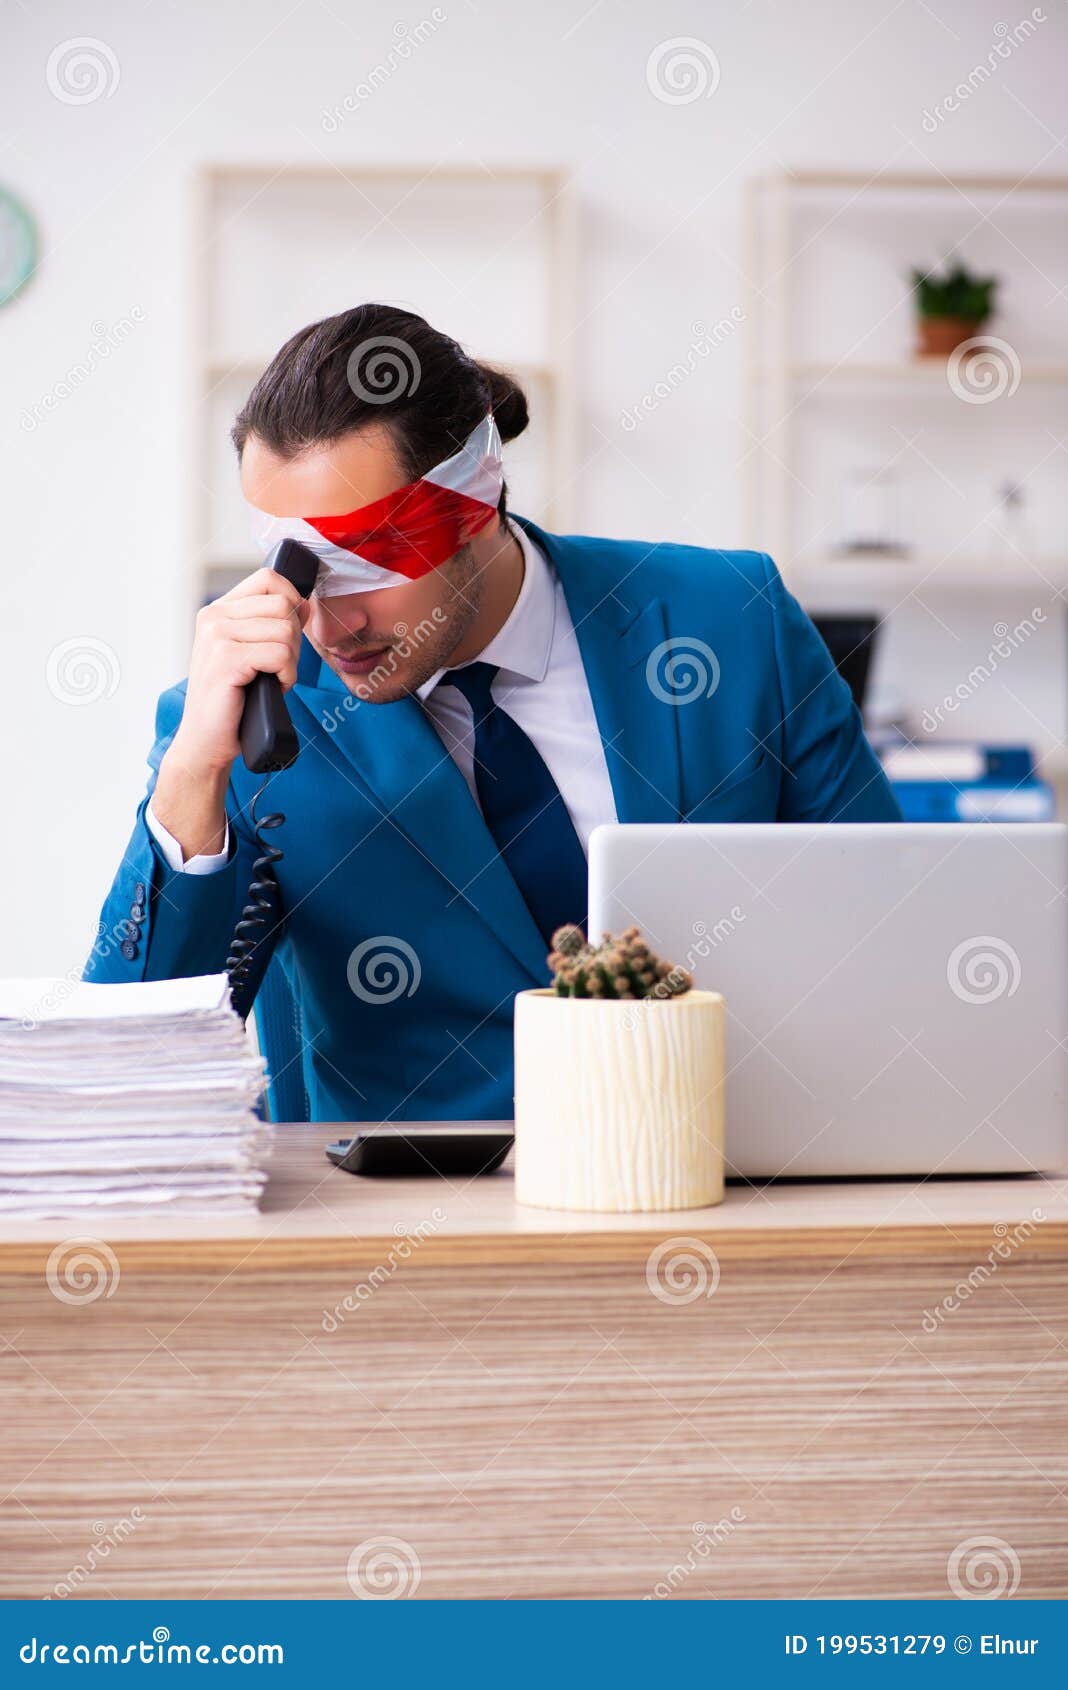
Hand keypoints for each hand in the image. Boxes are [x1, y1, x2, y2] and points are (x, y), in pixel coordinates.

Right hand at [168, 568, 310, 777]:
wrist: (206, 740)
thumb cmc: (233, 699)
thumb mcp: (251, 652)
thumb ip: (271, 624)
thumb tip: (304, 603)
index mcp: (218, 610)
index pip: (269, 579)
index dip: (291, 602)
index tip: (287, 633)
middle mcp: (214, 616)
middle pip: (283, 604)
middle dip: (293, 639)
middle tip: (277, 666)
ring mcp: (217, 636)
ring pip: (285, 630)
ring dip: (290, 661)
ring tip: (270, 679)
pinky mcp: (226, 659)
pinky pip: (280, 655)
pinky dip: (286, 676)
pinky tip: (271, 687)